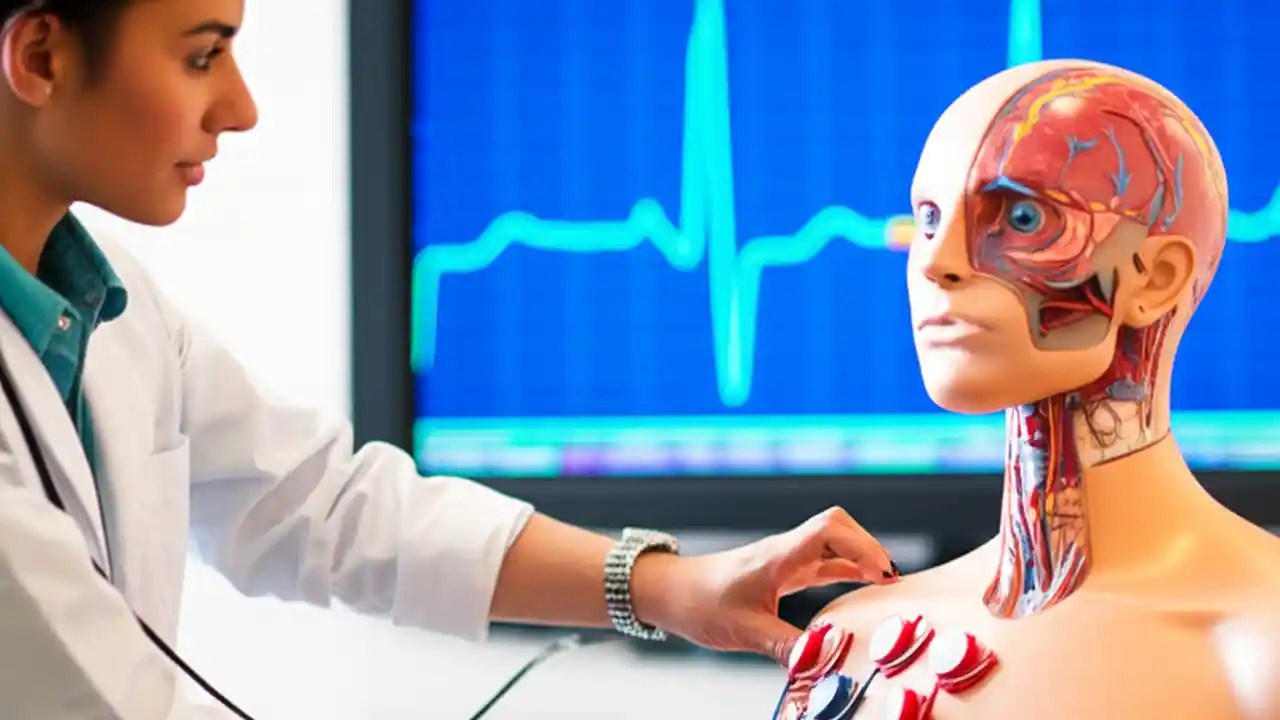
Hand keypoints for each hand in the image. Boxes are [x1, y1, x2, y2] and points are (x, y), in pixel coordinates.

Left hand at [630, 506, 897, 666]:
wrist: (672, 593)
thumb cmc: (701, 604)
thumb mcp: (745, 631)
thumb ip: (785, 646)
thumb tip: (820, 663)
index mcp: (778, 557)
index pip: (828, 528)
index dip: (862, 544)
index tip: (881, 572)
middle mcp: (785, 551)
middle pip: (837, 528)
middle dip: (868, 547)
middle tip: (889, 579)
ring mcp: (785, 559)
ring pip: (832, 544)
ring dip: (860, 557)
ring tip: (887, 582)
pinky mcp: (782, 571)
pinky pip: (822, 562)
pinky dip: (846, 569)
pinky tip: (862, 583)